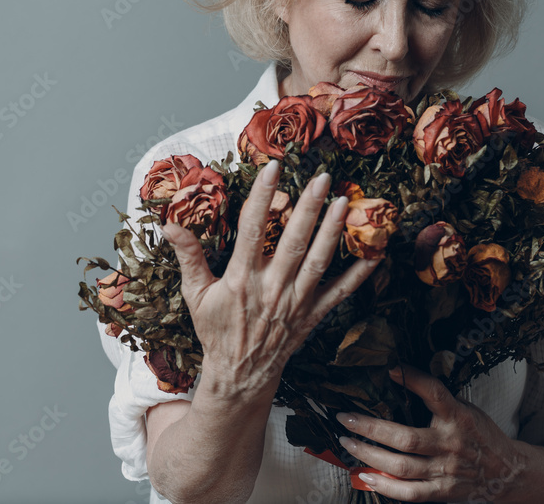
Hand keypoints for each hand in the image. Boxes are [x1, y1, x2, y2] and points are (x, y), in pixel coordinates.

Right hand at [161, 160, 380, 399]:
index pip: (251, 229)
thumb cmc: (217, 331)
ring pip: (319, 261)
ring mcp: (296, 301)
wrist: (239, 375)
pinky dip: (359, 274)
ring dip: (333, 231)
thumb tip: (169, 224)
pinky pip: (340, 292)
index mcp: (242, 278)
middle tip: (321, 178)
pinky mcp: (312, 314)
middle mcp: (272, 287)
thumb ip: (188, 256)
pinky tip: (375, 253)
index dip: (262, 197)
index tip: (273, 169)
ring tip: (345, 202)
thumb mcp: (195, 294)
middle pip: (294, 241)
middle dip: (309, 207)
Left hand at [336, 365, 526, 502]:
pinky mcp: (441, 492)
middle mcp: (450, 444)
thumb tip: (401, 377)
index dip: (413, 379)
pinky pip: (409, 493)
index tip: (390, 369)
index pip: (434, 393)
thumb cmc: (481, 436)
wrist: (507, 473)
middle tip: (346, 418)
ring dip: (369, 455)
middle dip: (370, 428)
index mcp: (458, 417)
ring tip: (348, 443)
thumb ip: (439, 400)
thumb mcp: (467, 409)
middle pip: (405, 438)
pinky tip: (366, 476)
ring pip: (400, 466)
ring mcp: (445, 471)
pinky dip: (385, 487)